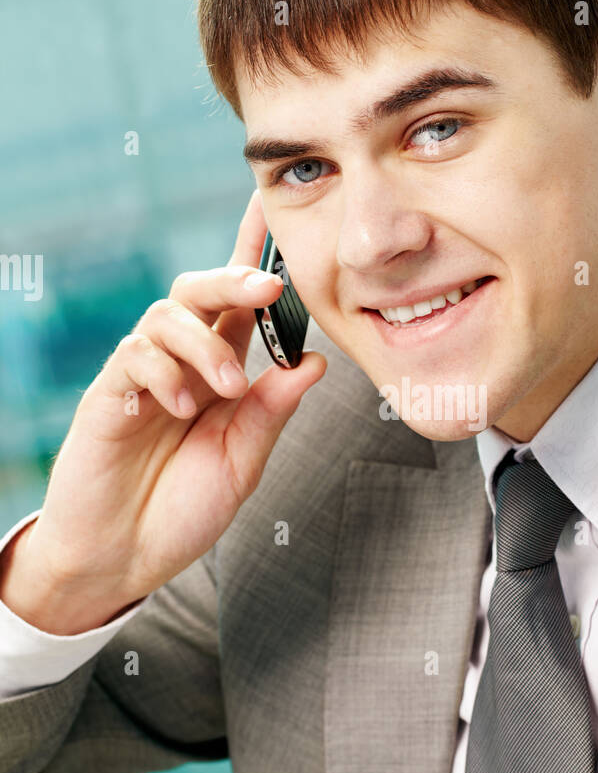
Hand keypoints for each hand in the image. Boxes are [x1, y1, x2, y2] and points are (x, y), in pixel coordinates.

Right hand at [3, 191, 325, 630]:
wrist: (123, 558)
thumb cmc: (182, 510)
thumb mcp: (243, 462)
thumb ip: (272, 412)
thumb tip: (314, 362)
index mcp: (220, 372)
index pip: (240, 305)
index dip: (255, 258)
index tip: (274, 214)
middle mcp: (181, 363)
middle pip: (200, 291)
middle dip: (235, 278)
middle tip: (268, 288)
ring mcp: (141, 375)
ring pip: (168, 317)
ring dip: (205, 345)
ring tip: (226, 390)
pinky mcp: (109, 395)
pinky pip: (134, 356)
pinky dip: (166, 372)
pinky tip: (183, 405)